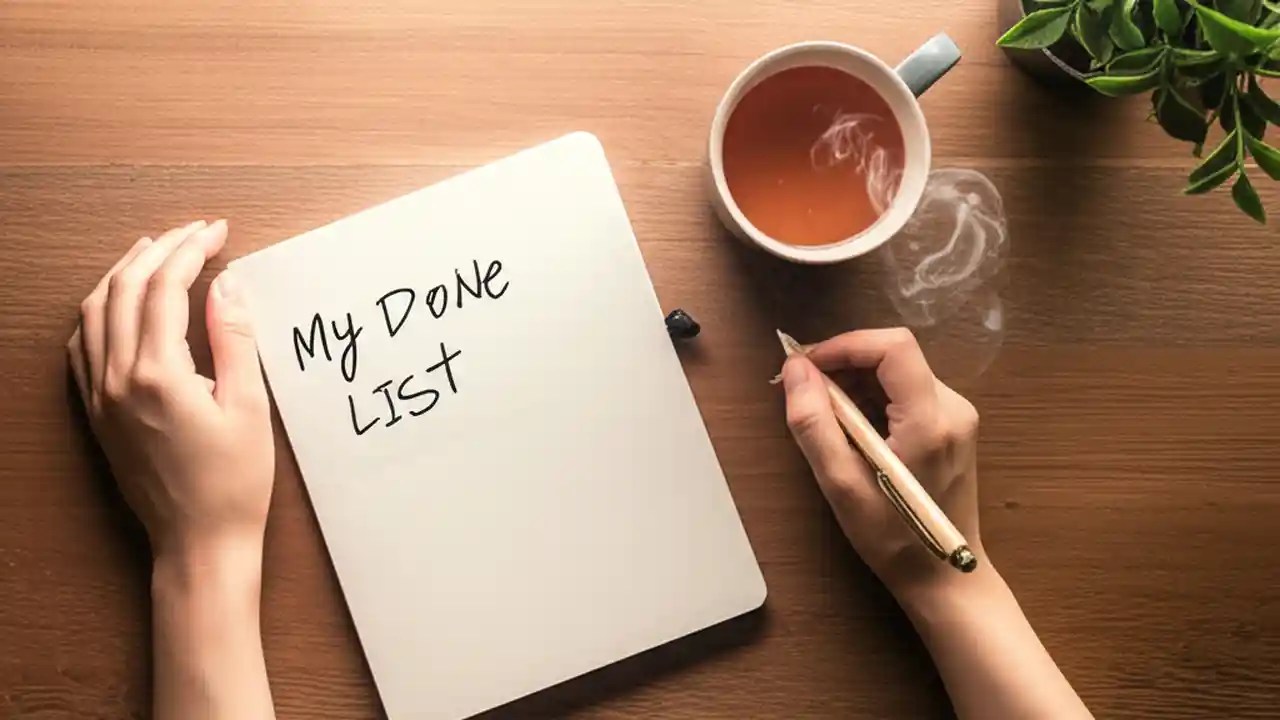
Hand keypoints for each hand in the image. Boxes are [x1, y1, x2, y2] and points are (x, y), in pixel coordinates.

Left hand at [67, 220, 273, 566]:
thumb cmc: (232, 484)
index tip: (219, 232)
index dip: (192, 249)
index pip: (166, 287)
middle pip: (125, 289)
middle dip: (161, 250)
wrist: (199, 543)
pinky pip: (83, 346)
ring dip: (124, 273)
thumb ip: (234, 340)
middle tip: (196, 233)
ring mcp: (100, 397)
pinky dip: (98, 311)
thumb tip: (228, 286)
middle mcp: (118, 380)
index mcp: (157, 374)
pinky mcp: (97, 414)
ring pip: (94, 311)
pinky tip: (119, 304)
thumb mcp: (248, 407)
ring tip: (155, 252)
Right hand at [781, 328, 979, 597]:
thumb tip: (794, 369)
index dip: (845, 345)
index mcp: (931, 420)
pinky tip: (850, 429)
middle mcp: (952, 407)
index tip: (805, 365)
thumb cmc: (892, 540)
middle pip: (893, 356)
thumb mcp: (841, 485)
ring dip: (854, 382)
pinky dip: (871, 398)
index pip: (893, 347)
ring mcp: (956, 415)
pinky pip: (904, 392)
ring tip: (823, 417)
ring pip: (896, 372)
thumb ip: (814, 423)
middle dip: (843, 364)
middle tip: (803, 392)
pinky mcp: (952, 425)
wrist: (944, 578)